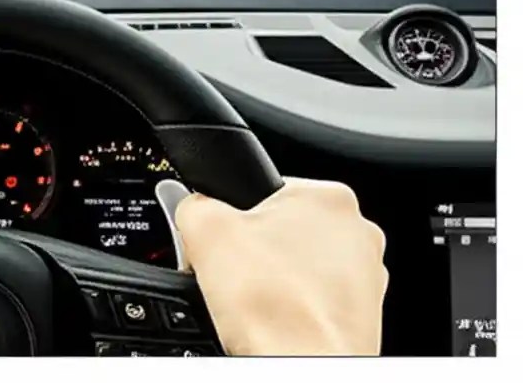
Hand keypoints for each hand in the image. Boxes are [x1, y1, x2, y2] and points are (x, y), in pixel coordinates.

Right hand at [175, 177, 387, 355]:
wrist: (304, 366)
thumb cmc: (275, 307)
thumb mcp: (206, 232)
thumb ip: (194, 204)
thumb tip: (191, 205)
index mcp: (328, 197)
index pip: (263, 192)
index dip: (232, 217)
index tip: (222, 241)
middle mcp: (358, 231)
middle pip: (282, 230)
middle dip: (255, 250)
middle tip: (235, 273)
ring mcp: (367, 275)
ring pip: (300, 265)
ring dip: (275, 280)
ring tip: (257, 301)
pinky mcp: (363, 312)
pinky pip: (315, 298)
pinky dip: (295, 307)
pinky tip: (276, 320)